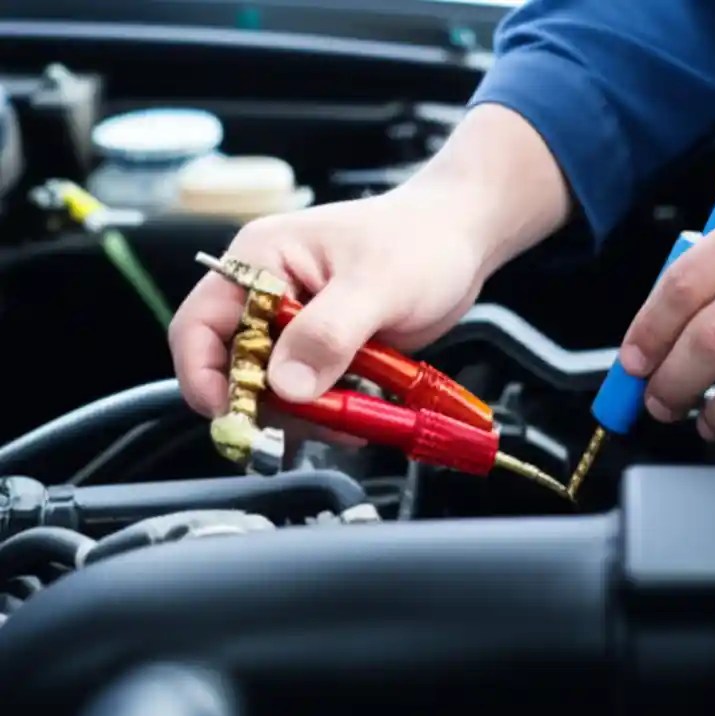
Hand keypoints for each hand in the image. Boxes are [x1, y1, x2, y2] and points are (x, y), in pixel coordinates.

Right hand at [169, 104, 569, 418]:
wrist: (463, 239)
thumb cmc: (421, 239)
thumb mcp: (376, 286)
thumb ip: (328, 334)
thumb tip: (286, 385)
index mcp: (260, 260)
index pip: (199, 325)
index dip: (204, 375)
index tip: (232, 415)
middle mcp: (269, 292)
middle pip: (235, 367)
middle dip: (265, 405)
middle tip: (309, 426)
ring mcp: (297, 323)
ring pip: (274, 388)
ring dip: (304, 415)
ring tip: (347, 424)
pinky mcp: (326, 347)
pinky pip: (309, 391)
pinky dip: (328, 411)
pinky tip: (356, 418)